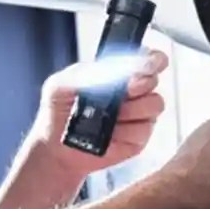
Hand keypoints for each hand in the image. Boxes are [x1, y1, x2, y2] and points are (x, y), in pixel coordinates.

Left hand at [25, 48, 170, 180]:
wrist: (55, 149)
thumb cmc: (58, 114)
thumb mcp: (61, 84)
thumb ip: (87, 72)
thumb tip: (115, 70)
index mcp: (116, 74)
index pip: (144, 59)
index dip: (153, 58)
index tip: (151, 61)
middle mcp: (131, 92)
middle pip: (153, 80)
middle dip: (140, 83)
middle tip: (124, 90)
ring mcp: (137, 115)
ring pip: (154, 104)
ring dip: (132, 109)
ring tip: (110, 116)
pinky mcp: (138, 138)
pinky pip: (144, 130)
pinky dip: (127, 131)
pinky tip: (111, 133)